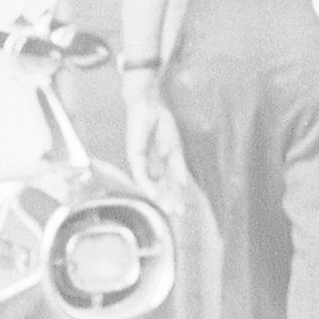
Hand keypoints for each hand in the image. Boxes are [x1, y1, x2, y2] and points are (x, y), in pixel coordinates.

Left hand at [122, 74, 186, 201]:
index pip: (168, 184)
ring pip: (150, 185)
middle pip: (159, 187)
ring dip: (160, 197)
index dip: (175, 197)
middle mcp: (149, 166)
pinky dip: (148, 185)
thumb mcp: (175, 147)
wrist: (150, 105)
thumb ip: (178, 166)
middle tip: (179, 213)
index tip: (183, 209)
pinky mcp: (134, 156)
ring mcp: (141, 162)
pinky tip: (156, 194)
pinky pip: (140, 175)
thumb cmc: (161, 122)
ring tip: (170, 209)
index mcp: (160, 164)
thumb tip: (184, 184)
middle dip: (169, 201)